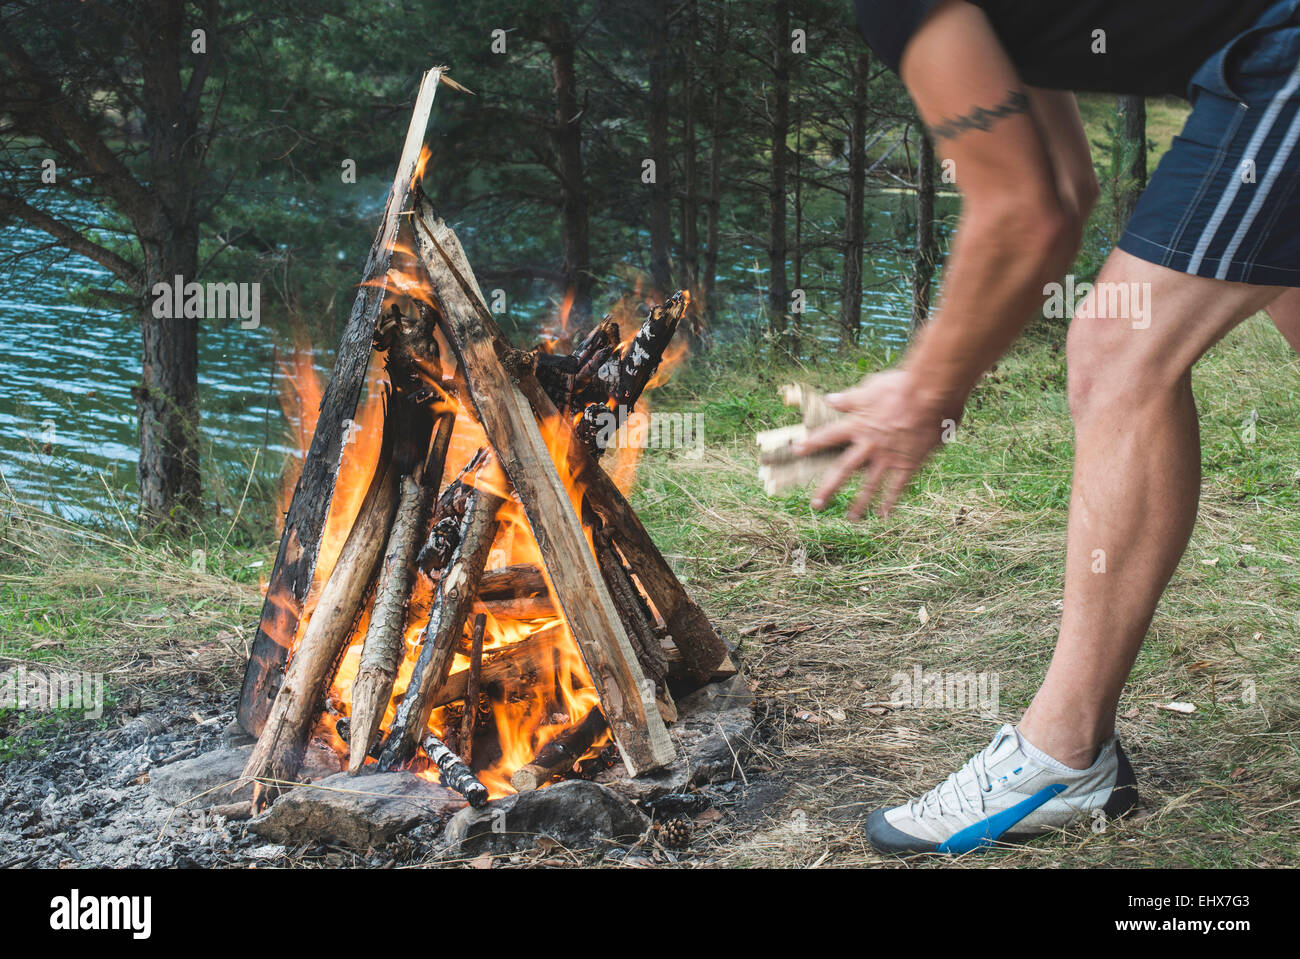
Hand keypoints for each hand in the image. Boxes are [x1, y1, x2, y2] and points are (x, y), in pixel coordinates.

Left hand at [796, 370, 958, 519]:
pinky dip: (890, 501)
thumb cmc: (900, 386)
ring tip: (851, 518)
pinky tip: (883, 514)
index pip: (828, 436)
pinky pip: (896, 486)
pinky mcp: (907, 463)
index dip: (812, 443)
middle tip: (817, 504)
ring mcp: (887, 457)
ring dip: (859, 502)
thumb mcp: (870, 388)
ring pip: (869, 485)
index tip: (797, 451)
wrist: (929, 394)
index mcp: (857, 425)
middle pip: (843, 470)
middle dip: (829, 488)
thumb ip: (850, 398)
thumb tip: (829, 399)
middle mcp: (868, 445)